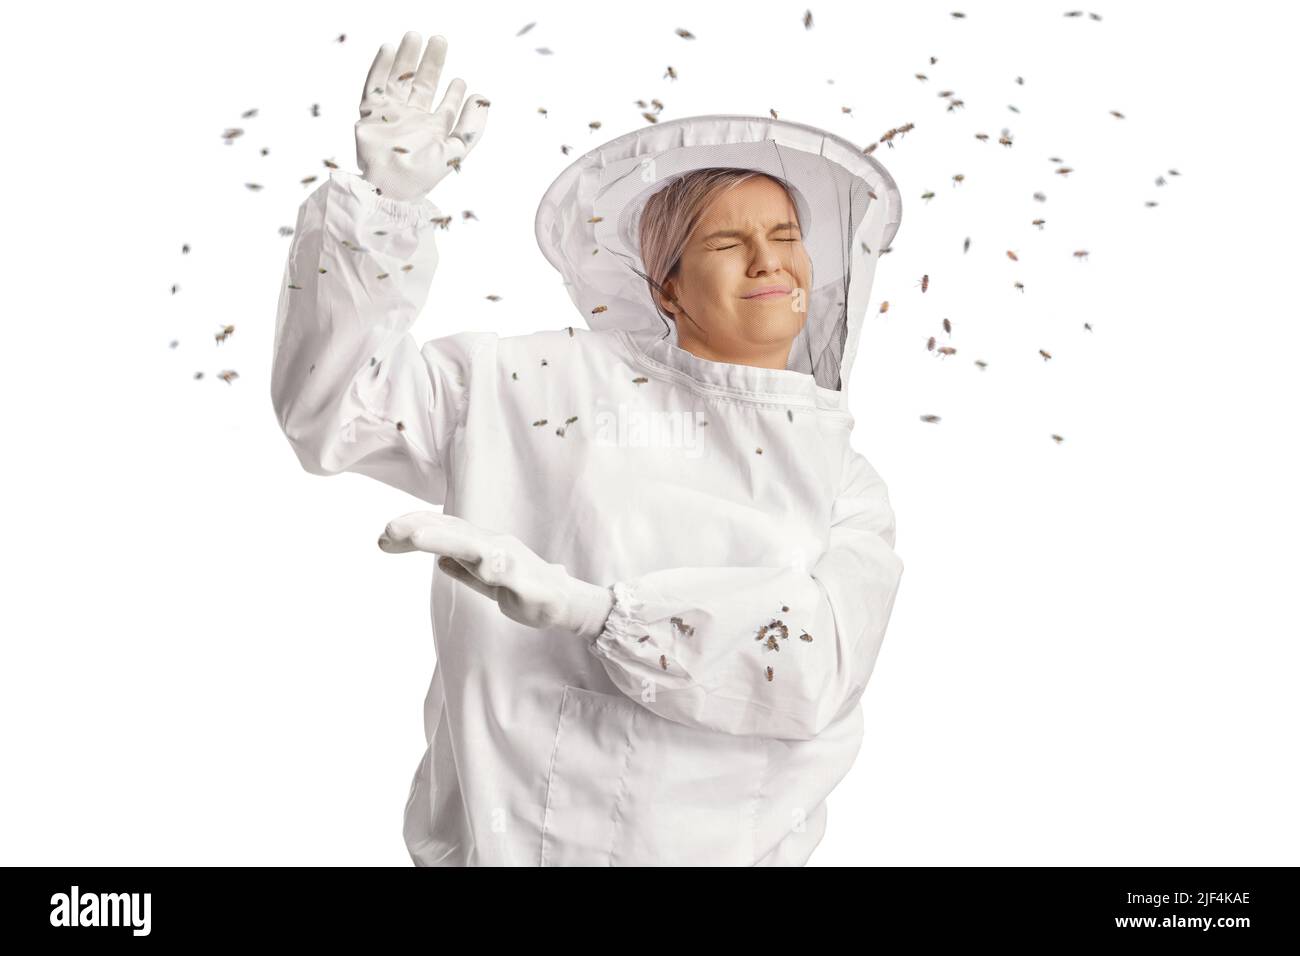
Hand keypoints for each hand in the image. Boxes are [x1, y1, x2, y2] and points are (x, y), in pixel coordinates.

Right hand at [355, 31, 489, 201]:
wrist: (388, 183)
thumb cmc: (422, 173)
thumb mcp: (455, 150)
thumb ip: (471, 126)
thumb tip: (482, 98)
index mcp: (432, 132)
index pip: (445, 107)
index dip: (453, 93)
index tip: (460, 80)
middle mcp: (412, 121)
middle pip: (422, 85)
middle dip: (431, 63)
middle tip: (439, 39)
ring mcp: (390, 115)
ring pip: (399, 80)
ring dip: (407, 58)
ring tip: (415, 36)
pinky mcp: (370, 113)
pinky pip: (374, 84)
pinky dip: (381, 66)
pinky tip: (389, 48)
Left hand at [377, 512, 613, 637]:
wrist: (564, 603)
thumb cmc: (526, 590)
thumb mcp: (486, 582)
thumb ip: (463, 571)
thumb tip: (439, 561)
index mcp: (481, 546)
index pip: (444, 530)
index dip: (415, 528)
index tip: (383, 535)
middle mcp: (493, 545)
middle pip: (452, 531)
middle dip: (420, 528)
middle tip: (387, 530)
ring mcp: (510, 559)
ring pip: (473, 545)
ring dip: (444, 538)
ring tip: (416, 536)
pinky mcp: (526, 579)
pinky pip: (509, 572)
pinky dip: (495, 566)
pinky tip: (482, 564)